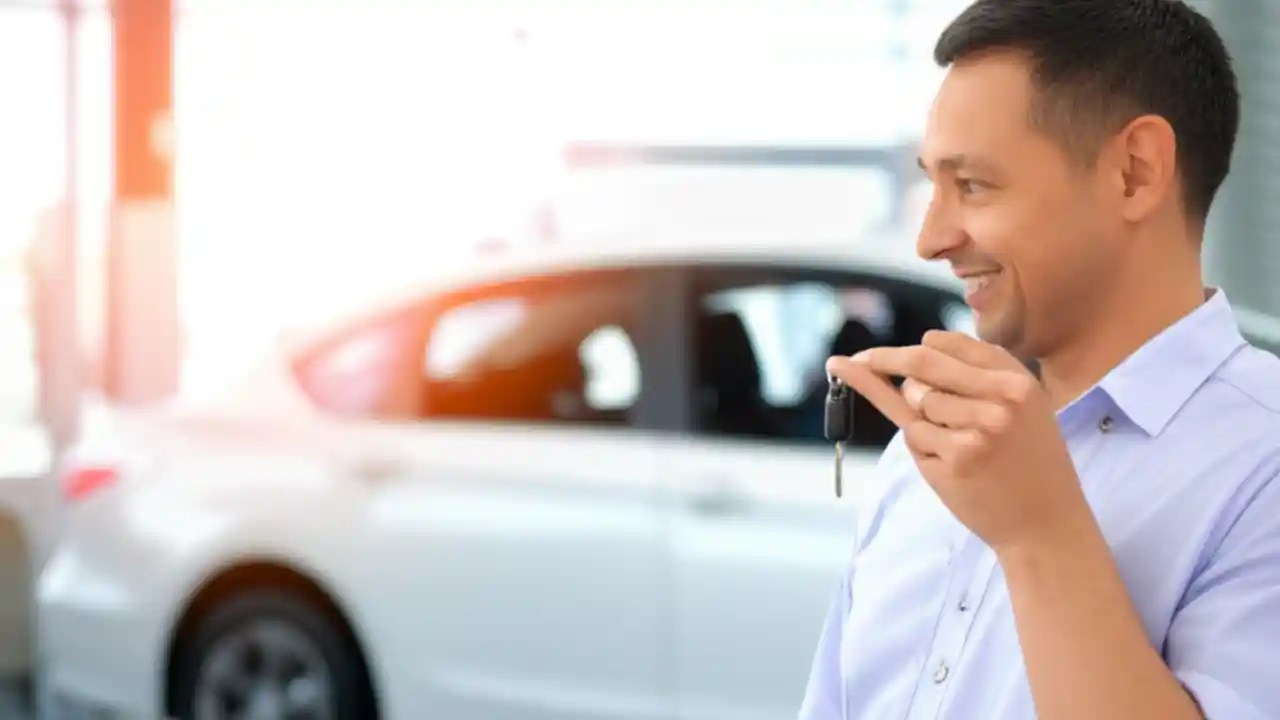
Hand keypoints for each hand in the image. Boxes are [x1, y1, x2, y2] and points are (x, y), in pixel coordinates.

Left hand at [825, 331, 1091, 553]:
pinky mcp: (954, 459)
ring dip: (919, 415)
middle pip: (921, 364)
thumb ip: (978, 375)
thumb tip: (921, 342)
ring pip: (914, 401)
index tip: (883, 347)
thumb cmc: (1028, 462)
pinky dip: (922, 445)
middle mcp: (999, 399)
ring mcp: (976, 429)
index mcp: (1017, 380)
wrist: (1046, 523)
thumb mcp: (1022, 407)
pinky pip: (913, 435)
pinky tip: (950, 464)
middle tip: (855, 361)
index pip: (951, 345)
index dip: (914, 344)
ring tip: (957, 443)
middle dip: (882, 361)